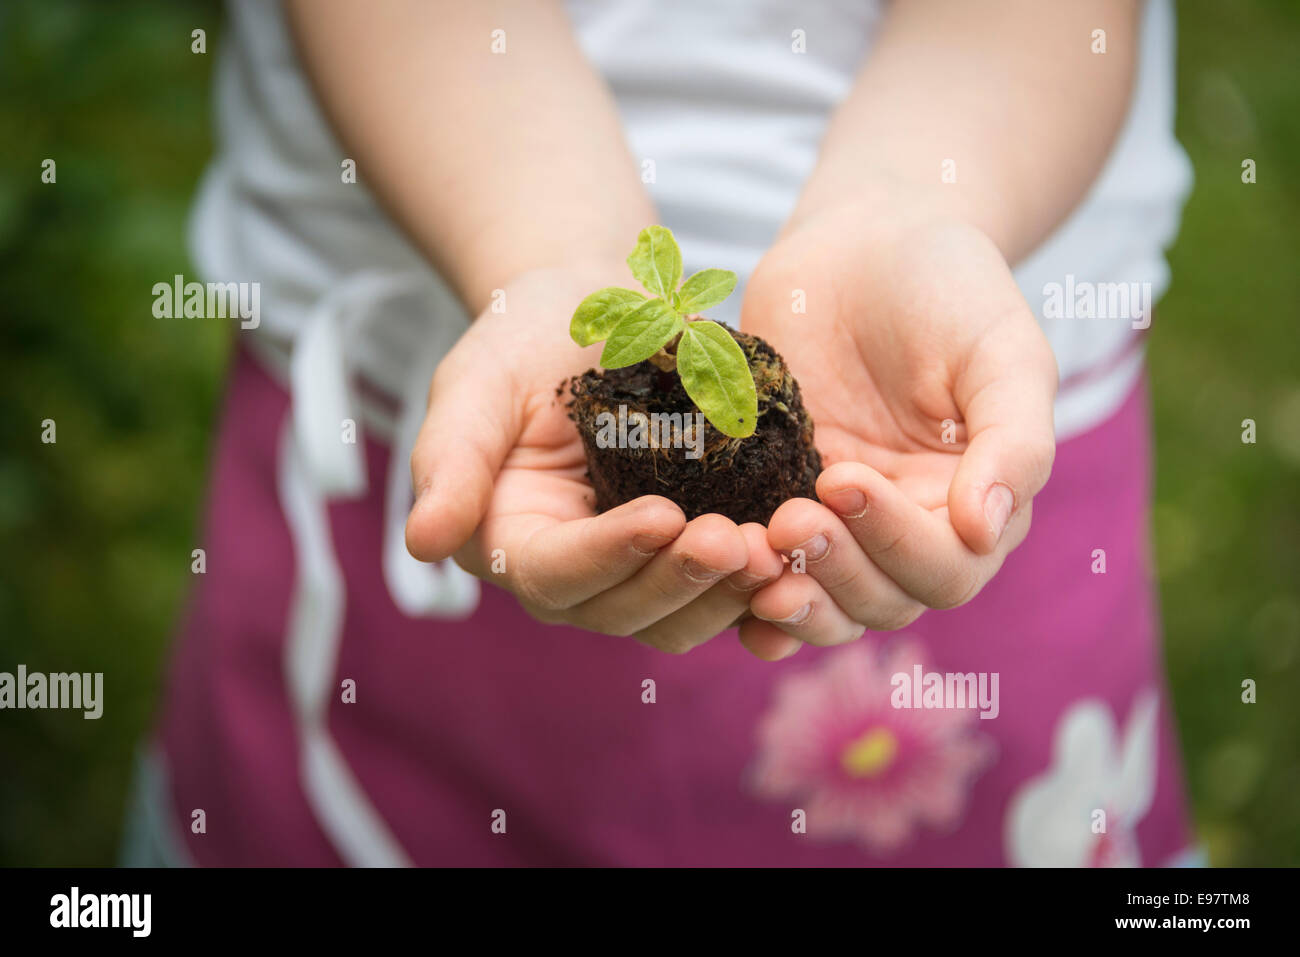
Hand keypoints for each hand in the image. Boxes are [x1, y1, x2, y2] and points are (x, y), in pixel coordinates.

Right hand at [405, 264, 782, 653]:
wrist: (594, 314)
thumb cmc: (522, 338)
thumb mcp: (476, 383)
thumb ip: (448, 459)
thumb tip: (424, 543)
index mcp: (510, 544)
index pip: (553, 575)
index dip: (607, 556)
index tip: (662, 515)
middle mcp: (573, 574)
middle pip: (622, 610)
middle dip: (681, 581)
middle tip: (739, 541)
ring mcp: (636, 569)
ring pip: (679, 616)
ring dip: (729, 594)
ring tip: (779, 548)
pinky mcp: (690, 550)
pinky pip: (725, 588)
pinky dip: (760, 580)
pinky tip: (802, 547)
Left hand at [738, 195, 1058, 659]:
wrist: (865, 240)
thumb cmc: (948, 287)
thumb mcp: (1002, 352)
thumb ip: (1014, 441)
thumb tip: (987, 532)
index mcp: (972, 505)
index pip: (946, 569)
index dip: (896, 543)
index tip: (843, 479)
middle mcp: (907, 528)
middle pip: (881, 599)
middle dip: (835, 572)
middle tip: (788, 521)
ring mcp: (838, 521)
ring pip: (824, 602)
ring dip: (790, 596)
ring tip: (748, 557)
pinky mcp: (776, 499)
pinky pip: (765, 571)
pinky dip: (744, 591)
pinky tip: (715, 581)